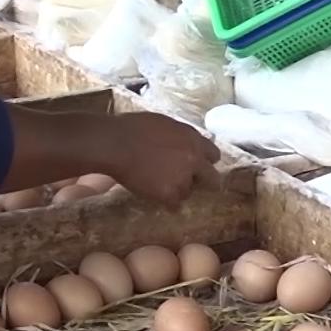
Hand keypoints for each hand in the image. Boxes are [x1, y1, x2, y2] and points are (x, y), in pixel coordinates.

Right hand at [96, 114, 221, 205]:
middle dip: (202, 182)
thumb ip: (181, 137)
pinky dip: (166, 203)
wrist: (116, 143)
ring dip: (178, 190)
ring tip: (159, 184)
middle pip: (212, 179)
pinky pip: (174, 205)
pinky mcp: (168, 194)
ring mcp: (182, 179)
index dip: (204, 162)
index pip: (214, 155)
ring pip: (189, 192)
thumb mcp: (165, 124)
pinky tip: (155, 196)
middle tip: (189, 183)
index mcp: (193, 139)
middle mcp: (194, 160)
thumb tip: (184, 144)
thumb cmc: (133, 128)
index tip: (197, 166)